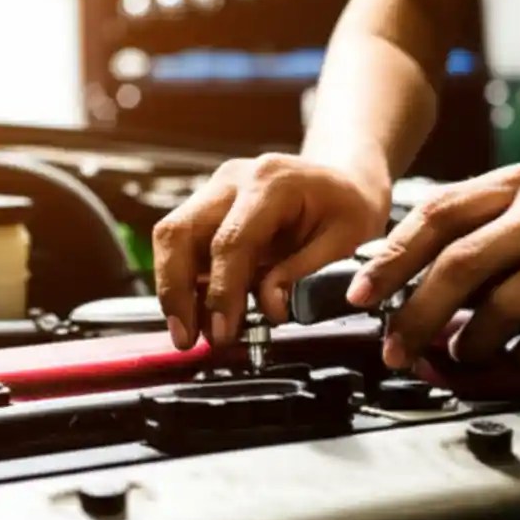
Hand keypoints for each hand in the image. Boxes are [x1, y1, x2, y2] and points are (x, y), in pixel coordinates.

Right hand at [153, 153, 389, 349]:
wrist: (343, 181)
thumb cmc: (348, 208)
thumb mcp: (345, 242)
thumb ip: (303, 273)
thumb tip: (269, 308)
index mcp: (271, 182)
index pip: (230, 241)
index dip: (222, 292)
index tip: (224, 332)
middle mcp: (232, 181)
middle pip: (179, 232)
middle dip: (175, 290)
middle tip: (186, 338)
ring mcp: (215, 192)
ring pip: (170, 237)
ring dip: (173, 290)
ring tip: (189, 334)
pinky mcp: (208, 210)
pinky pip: (182, 246)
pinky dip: (185, 284)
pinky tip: (197, 316)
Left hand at [346, 164, 519, 375]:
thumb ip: (474, 240)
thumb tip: (402, 287)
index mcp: (516, 187)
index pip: (436, 216)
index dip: (391, 259)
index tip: (361, 295)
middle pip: (458, 267)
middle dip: (415, 316)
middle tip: (395, 349)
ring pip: (499, 309)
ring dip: (467, 344)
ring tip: (460, 356)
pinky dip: (517, 361)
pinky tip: (511, 364)